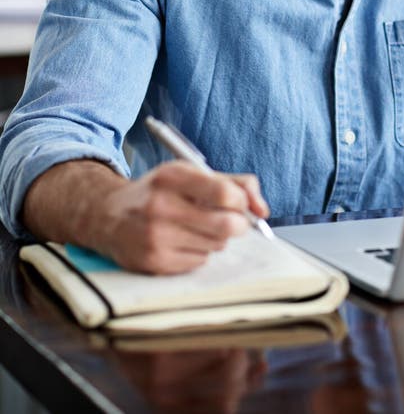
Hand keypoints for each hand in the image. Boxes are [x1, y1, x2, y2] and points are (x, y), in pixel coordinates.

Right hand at [22, 159, 269, 274]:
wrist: (107, 216)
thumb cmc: (158, 192)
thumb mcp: (189, 174)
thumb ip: (233, 183)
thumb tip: (263, 209)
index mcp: (172, 177)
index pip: (225, 193)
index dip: (242, 201)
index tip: (240, 203)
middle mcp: (161, 206)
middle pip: (227, 225)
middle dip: (237, 224)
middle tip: (230, 220)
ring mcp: (156, 237)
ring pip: (216, 245)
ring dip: (215, 237)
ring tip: (195, 227)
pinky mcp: (154, 263)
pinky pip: (199, 262)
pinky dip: (199, 253)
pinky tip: (181, 241)